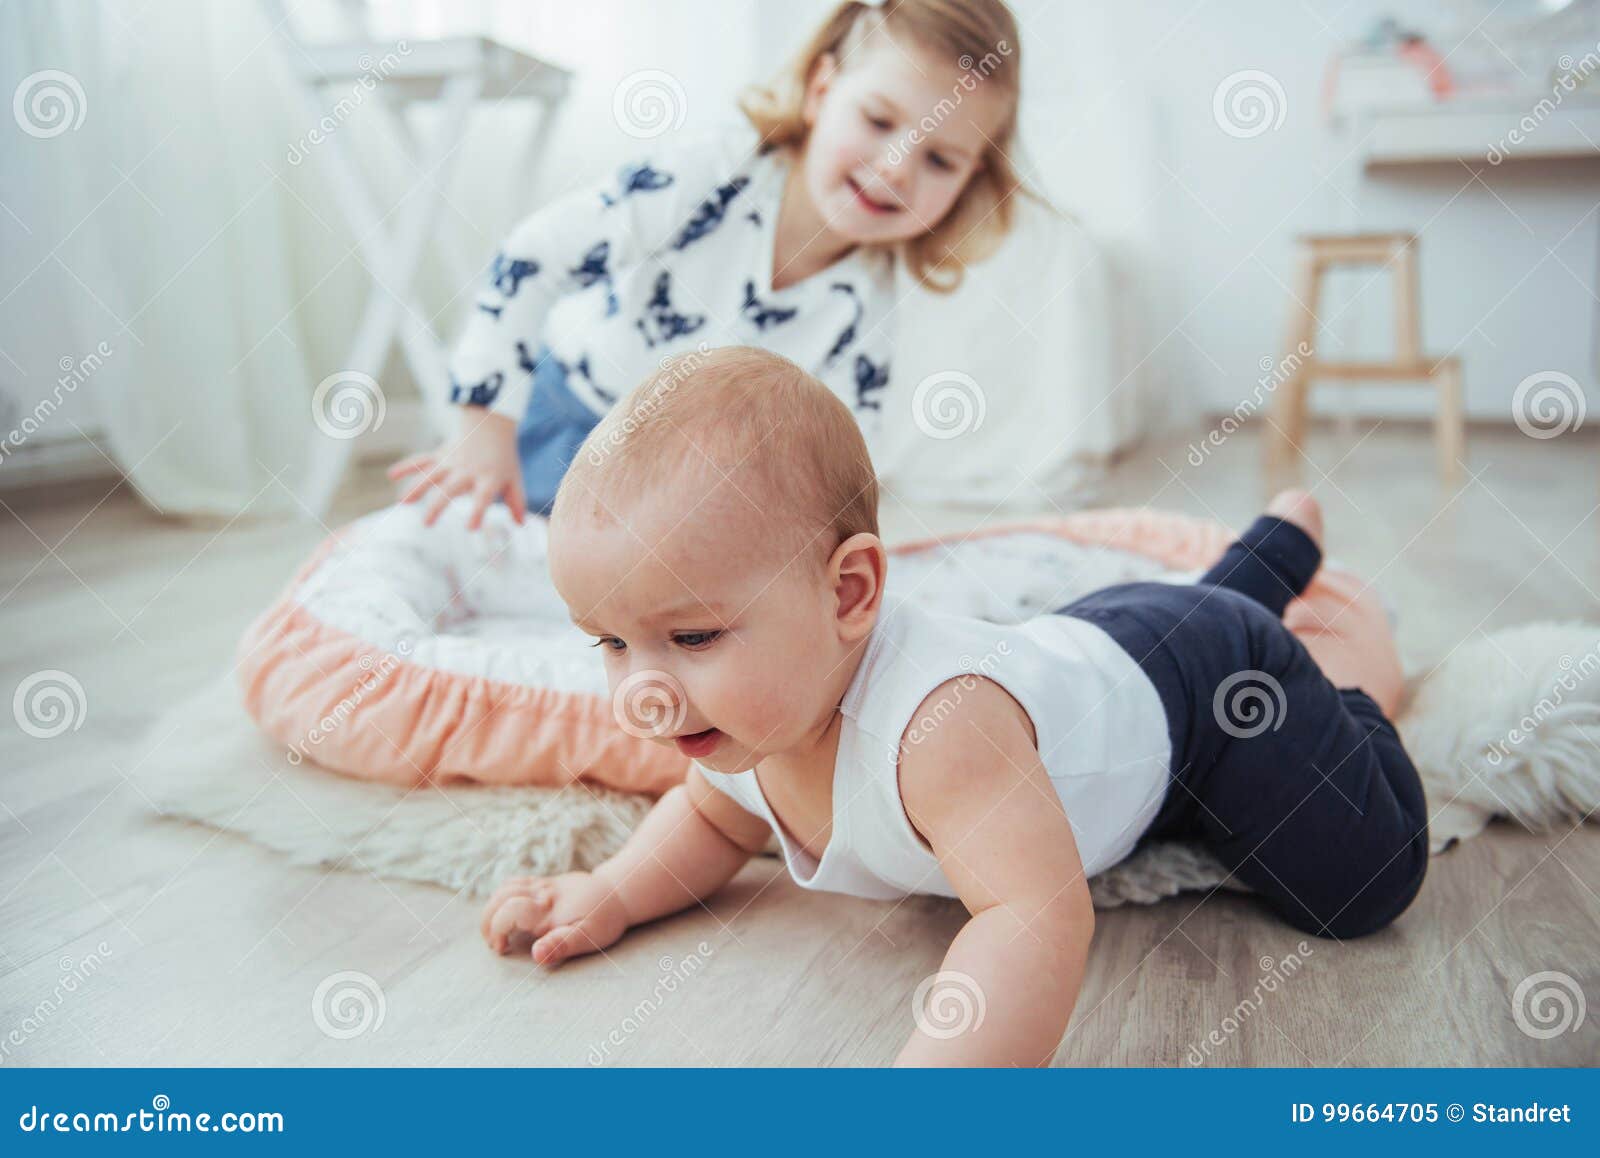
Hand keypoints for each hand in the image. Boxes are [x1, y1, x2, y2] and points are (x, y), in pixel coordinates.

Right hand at [388, 407, 525, 529]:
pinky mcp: (441, 455)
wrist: (491, 425)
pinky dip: (407, 466)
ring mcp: (451, 462)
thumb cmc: (504, 458)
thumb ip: (516, 501)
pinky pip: (422, 459)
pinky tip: (392, 475)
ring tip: (402, 503)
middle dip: (437, 505)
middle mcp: (467, 471)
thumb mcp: (514, 479)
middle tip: (426, 524)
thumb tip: (520, 523)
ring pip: (431, 475)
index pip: (483, 498)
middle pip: (450, 488)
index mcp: (488, 479)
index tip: (470, 528)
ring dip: (416, 488)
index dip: (477, 511)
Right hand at [480, 872, 628, 965]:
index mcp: (548, 910)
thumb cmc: (604, 918)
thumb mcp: (589, 936)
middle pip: (500, 898)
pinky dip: (502, 896)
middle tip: (494, 943)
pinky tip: (505, 913)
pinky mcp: (544, 882)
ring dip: (492, 909)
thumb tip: (536, 955)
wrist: (618, 891)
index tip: (502, 949)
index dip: (497, 930)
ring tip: (495, 931)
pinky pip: (515, 882)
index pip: (508, 912)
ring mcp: (542, 886)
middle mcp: (541, 895)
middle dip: (488, 921)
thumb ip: (562, 945)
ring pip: (505, 888)